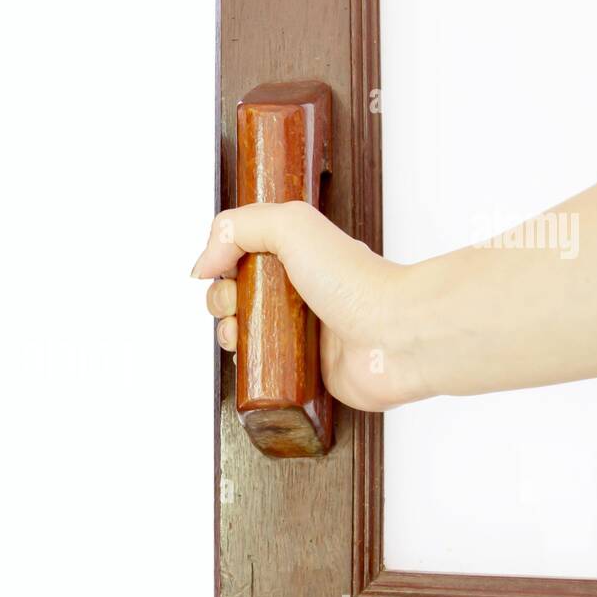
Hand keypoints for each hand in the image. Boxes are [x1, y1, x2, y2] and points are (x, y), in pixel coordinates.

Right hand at [192, 201, 426, 410]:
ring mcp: (300, 332)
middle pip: (236, 296)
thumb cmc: (356, 281)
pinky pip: (262, 369)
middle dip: (221, 301)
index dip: (223, 263)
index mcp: (297, 255)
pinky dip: (248, 367)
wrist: (393, 337)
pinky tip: (252, 359)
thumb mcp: (292, 226)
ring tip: (241, 335)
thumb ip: (238, 228)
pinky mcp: (302, 369)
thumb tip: (204, 263)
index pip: (242, 255)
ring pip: (244, 334)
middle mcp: (298, 291)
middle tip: (238, 305)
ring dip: (229, 334)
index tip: (221, 271)